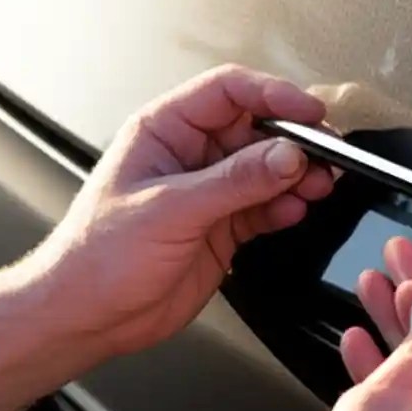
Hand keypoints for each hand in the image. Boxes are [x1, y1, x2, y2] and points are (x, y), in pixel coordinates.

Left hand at [29, 64, 332, 354]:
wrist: (85, 317)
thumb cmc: (96, 257)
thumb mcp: (169, 210)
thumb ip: (234, 182)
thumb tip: (286, 156)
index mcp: (164, 131)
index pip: (228, 92)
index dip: (272, 95)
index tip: (308, 113)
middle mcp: (189, 156)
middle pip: (257, 129)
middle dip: (295, 140)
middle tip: (325, 154)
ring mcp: (208, 193)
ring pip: (268, 169)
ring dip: (298, 175)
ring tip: (320, 183)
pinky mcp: (222, 228)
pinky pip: (265, 206)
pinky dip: (286, 206)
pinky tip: (296, 209)